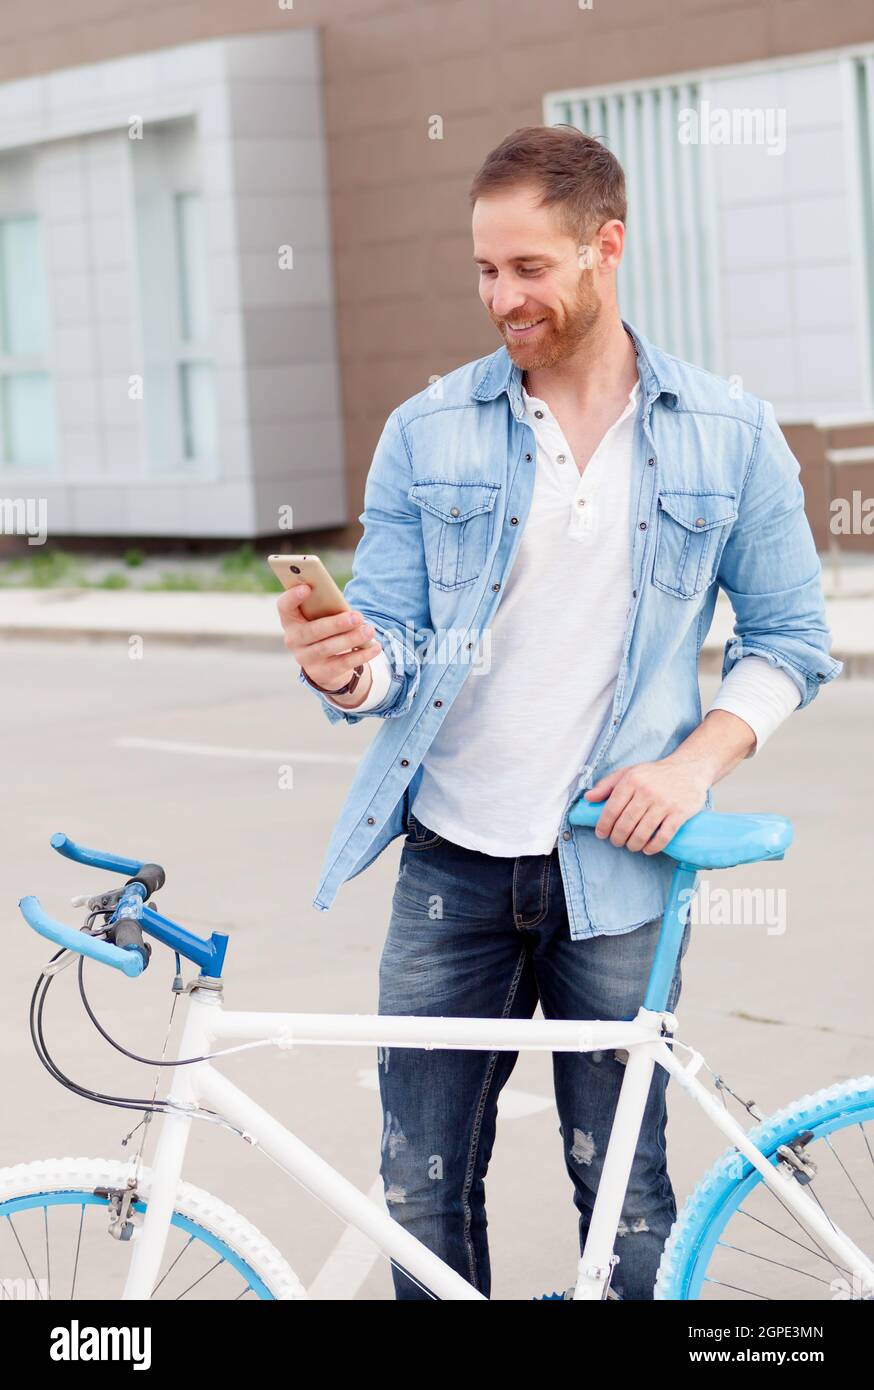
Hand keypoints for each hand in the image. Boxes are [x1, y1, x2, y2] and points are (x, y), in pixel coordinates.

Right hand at [276, 583, 382, 691]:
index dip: (292, 597)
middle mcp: (293, 639)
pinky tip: (375, 647)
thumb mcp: (323, 616)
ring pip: (328, 648)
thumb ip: (327, 608)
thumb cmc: (326, 629)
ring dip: (351, 638)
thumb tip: (346, 607)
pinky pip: (342, 664)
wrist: (326, 663)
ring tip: (369, 630)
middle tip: (358, 617)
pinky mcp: (320, 673)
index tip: (307, 587)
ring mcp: (305, 658)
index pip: (284, 606)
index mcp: (291, 619)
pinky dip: (361, 655)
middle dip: (336, 623)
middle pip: (312, 631)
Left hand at [583, 756, 709, 854]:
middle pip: (625, 824)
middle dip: (617, 838)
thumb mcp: (629, 772)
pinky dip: (653, 847)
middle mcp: (647, 791)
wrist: (689, 769)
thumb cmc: (655, 774)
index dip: (604, 825)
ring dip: (633, 845)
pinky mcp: (680, 813)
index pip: (611, 809)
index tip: (601, 834)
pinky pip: (663, 836)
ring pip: (642, 832)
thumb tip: (588, 798)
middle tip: (617, 842)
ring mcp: (664, 802)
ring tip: (631, 846)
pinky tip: (648, 849)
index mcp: (632, 780)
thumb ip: (607, 785)